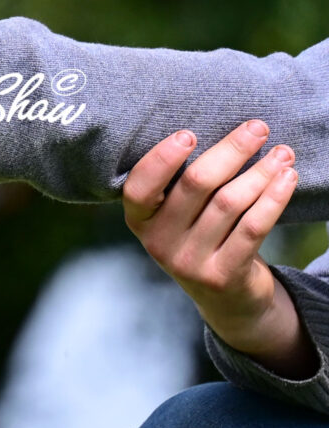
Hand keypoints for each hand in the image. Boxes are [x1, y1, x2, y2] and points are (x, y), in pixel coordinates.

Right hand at [122, 121, 315, 377]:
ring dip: (261, 172)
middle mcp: (158, 243)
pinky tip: (288, 178)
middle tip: (258, 128)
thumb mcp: (178, 218)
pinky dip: (274, 198)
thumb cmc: (203, 239)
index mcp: (141, 222)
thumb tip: (223, 133)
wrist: (224, 298)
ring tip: (282, 153)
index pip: (140, 188)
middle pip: (195, 186)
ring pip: (230, 203)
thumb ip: (182, 186)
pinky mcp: (223, 275)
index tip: (190, 134)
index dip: (162, 159)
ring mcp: (189, 262)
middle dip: (230, 151)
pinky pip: (253, 227)